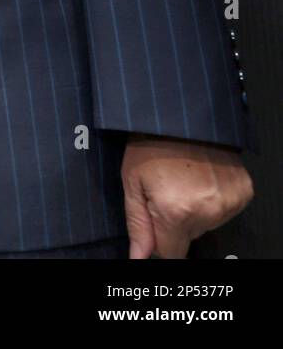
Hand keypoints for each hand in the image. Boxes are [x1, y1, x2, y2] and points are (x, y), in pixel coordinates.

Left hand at [122, 135, 252, 257]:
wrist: (181, 116)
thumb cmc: (151, 143)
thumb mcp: (132, 183)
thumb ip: (137, 225)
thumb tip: (138, 258)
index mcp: (176, 211)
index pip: (170, 253)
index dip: (158, 238)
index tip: (155, 220)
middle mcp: (207, 211)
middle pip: (188, 237)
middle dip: (174, 220)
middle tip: (166, 189)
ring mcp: (228, 202)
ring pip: (206, 224)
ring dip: (194, 209)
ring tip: (183, 180)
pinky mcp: (243, 192)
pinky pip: (224, 210)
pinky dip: (212, 199)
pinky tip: (201, 178)